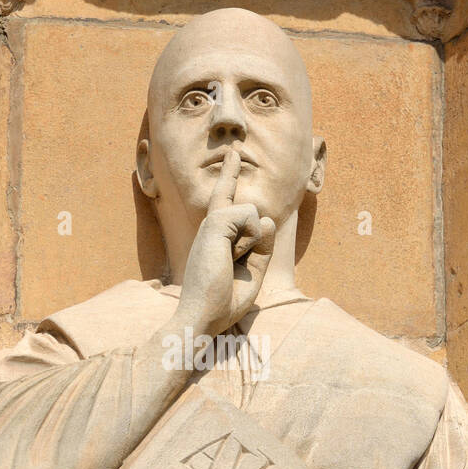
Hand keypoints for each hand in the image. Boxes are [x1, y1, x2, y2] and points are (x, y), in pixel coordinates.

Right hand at [176, 149, 275, 335]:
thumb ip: (262, 249)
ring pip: (251, 212)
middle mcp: (210, 228)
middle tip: (232, 151)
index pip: (225, 203)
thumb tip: (265, 218)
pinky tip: (234, 255)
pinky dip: (251, 239)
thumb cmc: (222, 303)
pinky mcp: (214, 224)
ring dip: (253, 242)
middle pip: (228, 195)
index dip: (229, 178)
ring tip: (233, 263)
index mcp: (216, 240)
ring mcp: (210, 225)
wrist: (202, 317)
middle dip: (229, 172)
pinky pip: (249, 216)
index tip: (231, 156)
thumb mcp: (252, 276)